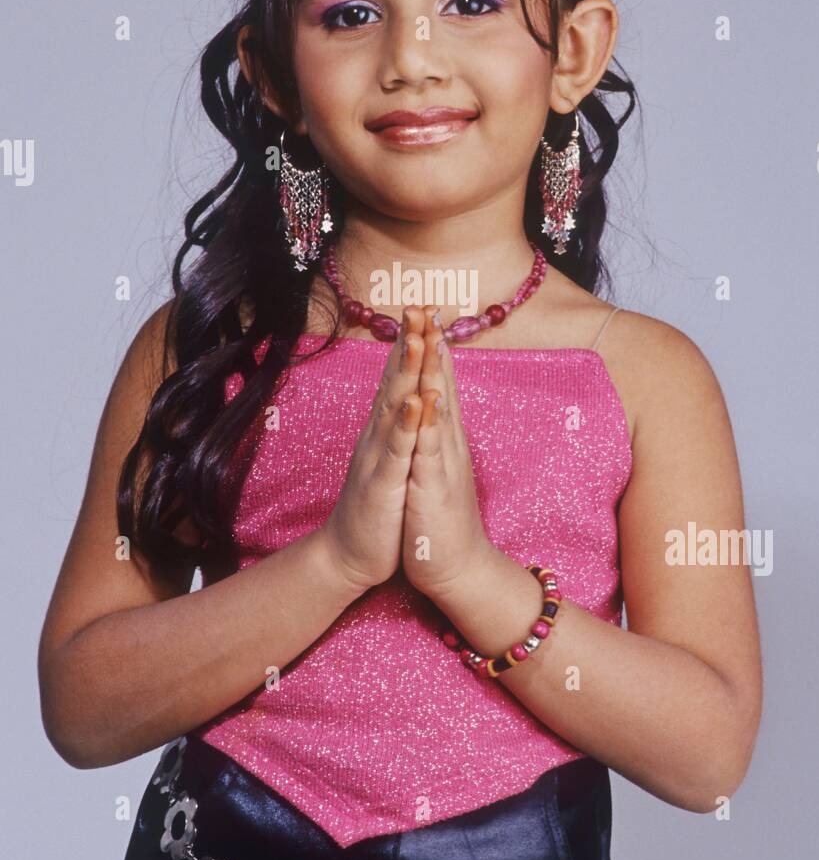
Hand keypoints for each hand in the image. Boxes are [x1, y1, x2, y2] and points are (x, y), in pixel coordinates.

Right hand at [322, 308, 425, 592]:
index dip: (413, 342)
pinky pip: (398, 451)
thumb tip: (406, 392)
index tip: (427, 307)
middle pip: (395, 380)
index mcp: (386, 429)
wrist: (350, 554)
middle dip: (408, 342)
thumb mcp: (391, 457)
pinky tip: (418, 402)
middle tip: (419, 305)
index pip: (401, 377)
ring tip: (418, 338)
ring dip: (406, 372)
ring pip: (394, 407)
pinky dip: (408, 425)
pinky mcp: (382, 485)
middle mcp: (378, 435)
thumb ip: (397, 424)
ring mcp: (378, 457)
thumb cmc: (378, 505)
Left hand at [402, 307, 492, 598]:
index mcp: (443, 438)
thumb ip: (436, 434)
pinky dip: (427, 427)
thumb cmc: (440, 517)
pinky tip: (424, 403)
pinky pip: (429, 454)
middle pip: (441, 387)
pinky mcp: (434, 490)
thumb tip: (434, 403)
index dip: (430, 348)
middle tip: (426, 308)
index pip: (437, 384)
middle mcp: (447, 444)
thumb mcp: (435, 467)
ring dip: (433, 376)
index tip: (423, 312)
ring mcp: (443, 465)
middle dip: (432, 348)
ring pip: (438, 412)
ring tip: (428, 341)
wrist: (458, 568)